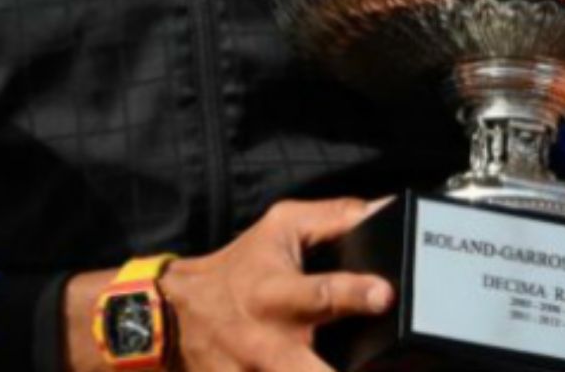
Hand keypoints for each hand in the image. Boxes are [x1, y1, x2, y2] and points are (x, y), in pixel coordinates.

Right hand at [160, 198, 392, 370]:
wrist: (174, 313)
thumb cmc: (239, 269)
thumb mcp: (279, 230)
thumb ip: (334, 219)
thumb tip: (388, 209)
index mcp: (276, 294)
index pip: (318, 293)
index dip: (351, 294)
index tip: (383, 294)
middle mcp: (267, 341)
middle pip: (302, 369)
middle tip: (389, 370)